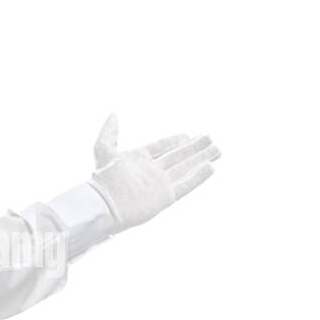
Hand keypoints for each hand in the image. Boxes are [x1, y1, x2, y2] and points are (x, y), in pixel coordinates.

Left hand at [89, 113, 219, 232]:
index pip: (161, 146)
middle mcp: (152, 171)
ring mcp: (160, 184)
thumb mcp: (103, 149)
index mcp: (139, 159)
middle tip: (210, 138)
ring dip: (201, 158)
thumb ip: (109, 131)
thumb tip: (113, 113)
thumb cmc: (102, 180)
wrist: (104, 205)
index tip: (188, 134)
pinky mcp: (165, 197)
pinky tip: (211, 168)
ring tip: (217, 149)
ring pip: (186, 168)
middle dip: (195, 147)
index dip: (175, 140)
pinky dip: (199, 177)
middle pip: (178, 156)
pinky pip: (186, 185)